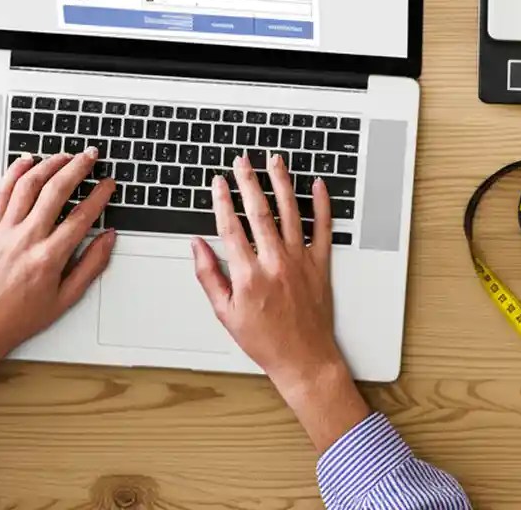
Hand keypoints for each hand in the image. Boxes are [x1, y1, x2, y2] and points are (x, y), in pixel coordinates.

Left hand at [0, 149, 116, 412]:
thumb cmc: (21, 316)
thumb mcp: (66, 298)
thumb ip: (91, 265)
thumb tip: (108, 238)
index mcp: (49, 258)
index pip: (81, 216)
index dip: (99, 195)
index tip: (109, 184)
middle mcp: (26, 239)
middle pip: (55, 191)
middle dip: (77, 168)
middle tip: (91, 156)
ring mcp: (4, 232)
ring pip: (27, 186)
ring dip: (48, 165)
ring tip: (64, 155)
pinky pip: (1, 193)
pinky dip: (14, 173)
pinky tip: (26, 161)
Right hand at [192, 154, 367, 450]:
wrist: (304, 358)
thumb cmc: (264, 340)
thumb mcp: (225, 313)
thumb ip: (209, 276)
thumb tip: (197, 246)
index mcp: (249, 275)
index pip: (231, 227)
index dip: (221, 201)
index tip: (217, 182)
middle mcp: (275, 263)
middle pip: (259, 212)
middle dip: (248, 182)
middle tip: (242, 161)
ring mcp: (301, 261)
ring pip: (290, 212)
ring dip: (282, 183)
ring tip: (275, 161)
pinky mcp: (321, 264)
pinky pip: (323, 228)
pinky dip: (322, 205)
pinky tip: (318, 185)